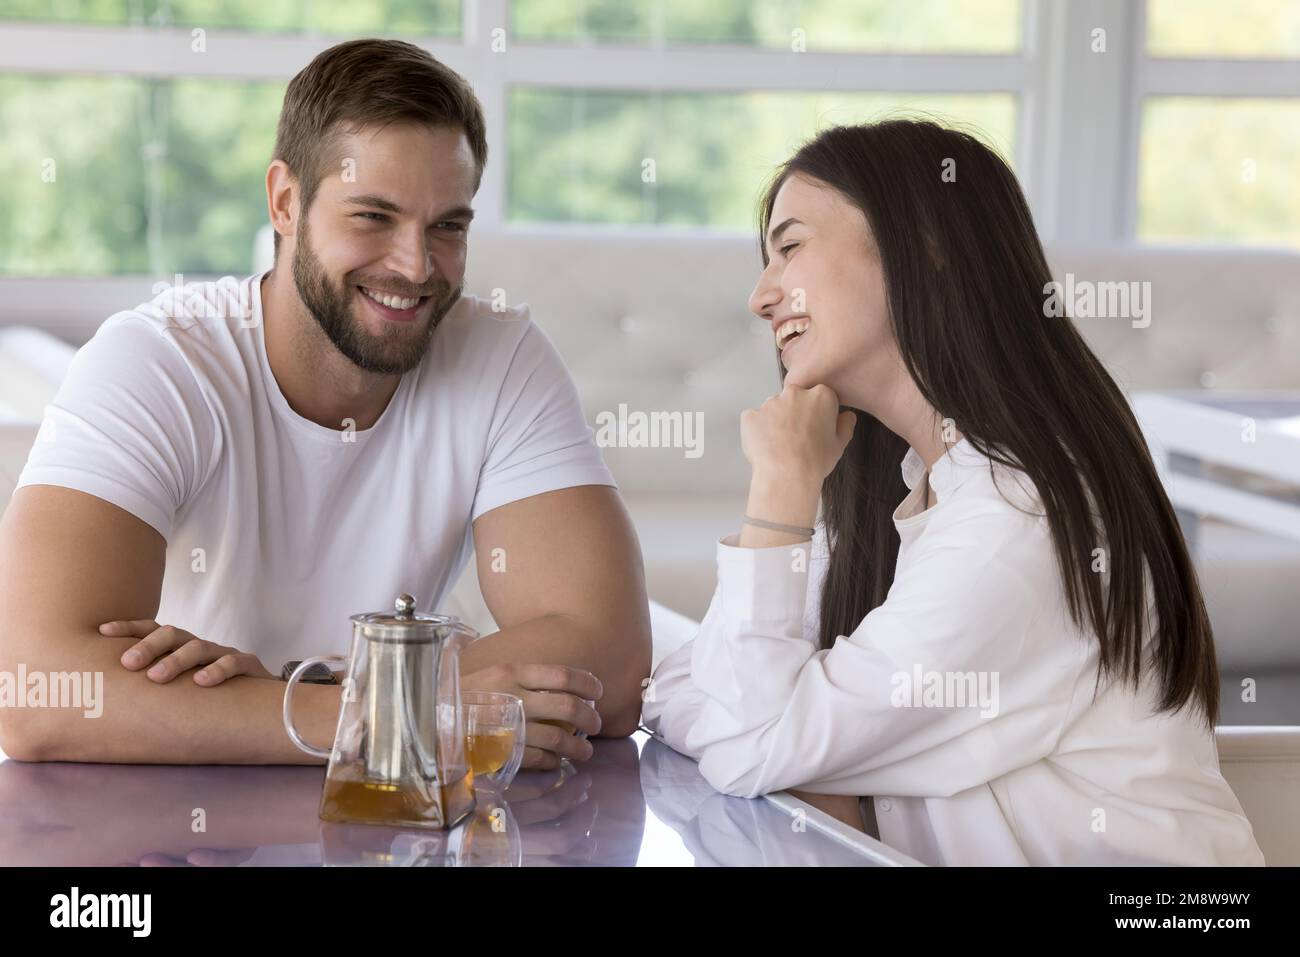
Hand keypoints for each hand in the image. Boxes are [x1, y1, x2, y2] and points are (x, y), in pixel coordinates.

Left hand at [100, 619, 276, 684]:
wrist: (259, 705)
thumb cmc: (209, 698)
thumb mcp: (179, 688)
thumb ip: (151, 689)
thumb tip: (105, 701)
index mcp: (179, 648)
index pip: (151, 630)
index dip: (128, 628)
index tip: (102, 632)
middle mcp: (199, 647)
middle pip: (173, 634)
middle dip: (149, 646)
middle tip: (128, 663)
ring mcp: (224, 654)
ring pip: (199, 648)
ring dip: (176, 660)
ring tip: (156, 677)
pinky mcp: (249, 667)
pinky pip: (234, 663)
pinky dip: (218, 670)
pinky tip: (202, 682)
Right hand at [461, 663, 602, 770]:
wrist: (425, 722)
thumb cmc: (456, 698)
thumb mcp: (484, 674)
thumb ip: (513, 675)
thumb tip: (546, 677)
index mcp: (511, 672)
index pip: (563, 675)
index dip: (588, 684)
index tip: (597, 692)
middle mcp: (514, 697)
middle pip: (569, 707)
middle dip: (590, 718)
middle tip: (596, 724)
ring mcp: (510, 727)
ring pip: (559, 738)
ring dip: (578, 747)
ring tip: (585, 752)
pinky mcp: (504, 752)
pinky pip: (541, 759)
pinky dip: (554, 762)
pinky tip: (557, 763)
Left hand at [740, 382, 855, 484]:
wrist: (787, 476)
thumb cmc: (815, 461)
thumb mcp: (840, 444)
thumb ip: (845, 425)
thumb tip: (847, 416)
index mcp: (821, 395)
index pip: (820, 397)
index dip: (818, 414)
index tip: (816, 429)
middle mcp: (795, 393)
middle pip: (795, 398)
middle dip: (795, 413)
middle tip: (798, 438)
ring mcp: (770, 403)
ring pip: (774, 408)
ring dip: (776, 421)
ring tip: (781, 446)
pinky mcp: (751, 415)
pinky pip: (754, 420)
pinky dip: (757, 430)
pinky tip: (766, 447)